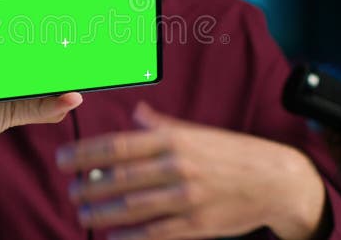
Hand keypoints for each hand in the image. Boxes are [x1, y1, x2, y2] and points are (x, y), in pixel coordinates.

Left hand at [56, 102, 328, 239]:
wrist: (276, 181)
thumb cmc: (233, 153)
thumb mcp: (198, 132)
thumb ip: (163, 125)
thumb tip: (136, 113)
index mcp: (175, 140)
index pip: (119, 144)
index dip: (86, 153)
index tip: (64, 159)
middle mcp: (177, 166)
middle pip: (120, 178)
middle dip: (89, 186)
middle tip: (71, 190)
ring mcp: (187, 198)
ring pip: (132, 207)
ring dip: (102, 212)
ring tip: (83, 212)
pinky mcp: (197, 225)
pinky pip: (155, 232)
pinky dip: (130, 236)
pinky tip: (111, 235)